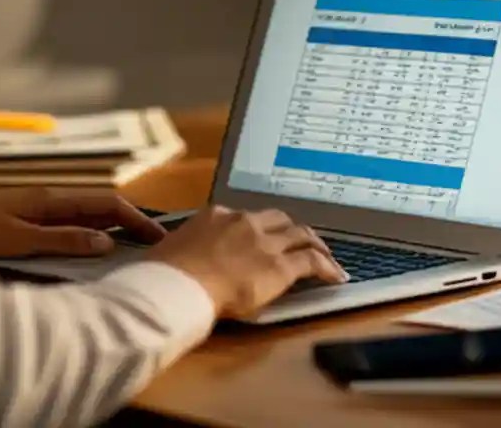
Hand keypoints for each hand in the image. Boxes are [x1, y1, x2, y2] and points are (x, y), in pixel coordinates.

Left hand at [0, 187, 166, 258]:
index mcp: (51, 199)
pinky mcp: (22, 223)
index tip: (161, 238)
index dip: (137, 218)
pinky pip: (66, 228)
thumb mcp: (17, 239)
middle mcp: (47, 201)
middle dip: (130, 225)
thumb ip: (62, 240)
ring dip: (110, 232)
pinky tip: (90, 255)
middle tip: (155, 249)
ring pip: (84, 219)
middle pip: (100, 209)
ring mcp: (35, 211)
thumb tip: (107, 241)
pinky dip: (87, 238)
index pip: (108, 203)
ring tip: (132, 254)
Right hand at [148, 206, 347, 318]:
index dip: (257, 228)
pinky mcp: (280, 265)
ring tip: (325, 255)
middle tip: (301, 240)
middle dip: (292, 229)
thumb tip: (180, 259)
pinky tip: (335, 275)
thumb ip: (186, 249)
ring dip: (315, 244)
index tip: (260, 237)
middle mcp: (244, 222)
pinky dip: (326, 266)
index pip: (244, 217)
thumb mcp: (172, 250)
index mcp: (216, 215)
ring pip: (301, 235)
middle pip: (279, 219)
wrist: (178, 285)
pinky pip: (312, 261)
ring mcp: (265, 242)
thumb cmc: (166, 273)